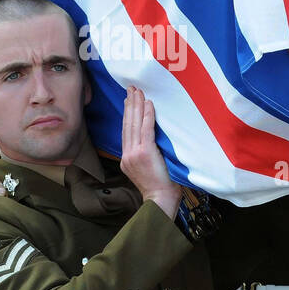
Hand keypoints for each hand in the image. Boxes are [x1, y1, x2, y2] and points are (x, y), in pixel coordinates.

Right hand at [120, 87, 180, 218]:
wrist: (160, 201)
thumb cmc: (161, 188)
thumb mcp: (149, 170)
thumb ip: (147, 155)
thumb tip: (155, 140)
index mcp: (127, 158)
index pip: (126, 131)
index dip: (127, 114)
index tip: (129, 100)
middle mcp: (127, 154)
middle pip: (127, 124)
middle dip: (130, 104)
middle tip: (131, 88)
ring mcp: (134, 153)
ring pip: (134, 124)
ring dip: (136, 105)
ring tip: (137, 91)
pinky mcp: (144, 153)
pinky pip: (145, 129)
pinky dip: (146, 115)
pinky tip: (148, 104)